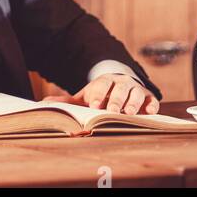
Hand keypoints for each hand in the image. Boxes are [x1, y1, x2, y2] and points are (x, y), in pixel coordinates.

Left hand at [43, 74, 160, 115]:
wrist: (119, 87)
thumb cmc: (100, 95)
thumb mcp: (84, 97)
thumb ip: (67, 102)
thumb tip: (45, 103)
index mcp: (104, 82)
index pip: (101, 86)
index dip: (98, 94)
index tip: (94, 105)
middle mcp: (121, 83)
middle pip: (119, 89)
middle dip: (116, 100)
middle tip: (112, 111)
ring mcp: (135, 89)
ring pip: (135, 93)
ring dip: (133, 103)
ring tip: (129, 113)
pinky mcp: (147, 97)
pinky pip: (151, 99)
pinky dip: (151, 105)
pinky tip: (149, 111)